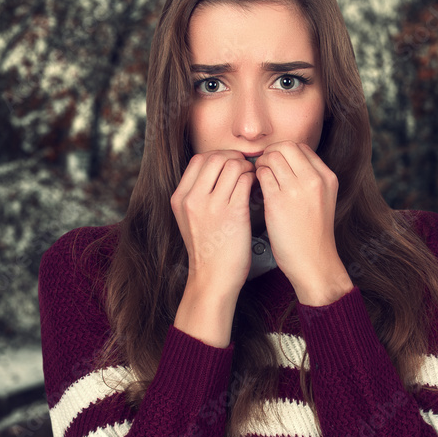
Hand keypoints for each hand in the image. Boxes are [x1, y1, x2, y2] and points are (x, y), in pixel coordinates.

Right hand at [171, 149, 254, 295]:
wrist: (213, 279)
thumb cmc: (208, 251)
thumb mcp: (189, 220)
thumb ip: (198, 196)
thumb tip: (218, 172)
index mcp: (180, 198)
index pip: (199, 159)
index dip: (219, 156)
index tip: (231, 164)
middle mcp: (193, 199)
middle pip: (216, 157)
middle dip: (235, 158)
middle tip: (246, 168)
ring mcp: (212, 206)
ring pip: (233, 166)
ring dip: (248, 168)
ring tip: (253, 178)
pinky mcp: (233, 213)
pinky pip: (246, 182)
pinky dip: (255, 179)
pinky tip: (257, 188)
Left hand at [254, 141, 351, 302]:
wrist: (314, 262)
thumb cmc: (313, 235)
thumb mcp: (322, 200)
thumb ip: (309, 180)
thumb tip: (285, 162)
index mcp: (327, 177)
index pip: (301, 147)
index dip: (284, 153)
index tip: (277, 165)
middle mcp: (314, 179)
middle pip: (285, 146)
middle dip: (270, 154)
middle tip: (264, 169)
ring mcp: (297, 189)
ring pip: (271, 157)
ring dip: (260, 165)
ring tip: (259, 180)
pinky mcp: (279, 201)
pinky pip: (260, 175)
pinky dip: (254, 178)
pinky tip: (255, 191)